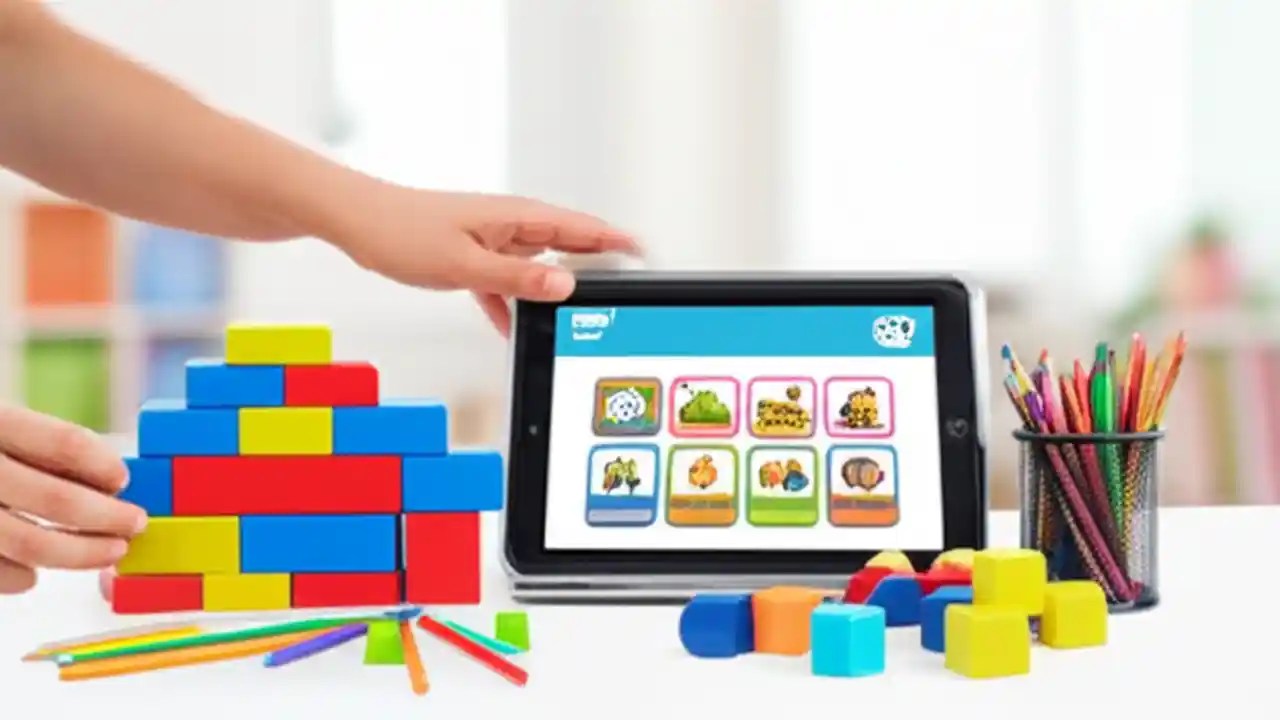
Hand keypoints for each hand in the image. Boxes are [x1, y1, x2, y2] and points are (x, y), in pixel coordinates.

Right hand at [0, 404, 146, 593]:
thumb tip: (108, 483)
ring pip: (28, 543)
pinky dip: (19, 578)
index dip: (101, 464)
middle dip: (107, 517)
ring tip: (108, 551)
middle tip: (135, 524)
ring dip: (78, 553)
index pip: (60, 442)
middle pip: (56, 499)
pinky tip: (34, 575)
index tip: (123, 480)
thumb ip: (37, 447)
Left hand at [330, 185, 639, 335]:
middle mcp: (511, 224)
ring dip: (552, 290)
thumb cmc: (402, 232)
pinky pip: (505, 281)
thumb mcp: (465, 265)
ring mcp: (492, 239)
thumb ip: (518, 279)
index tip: (647, 253)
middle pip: (567, 247)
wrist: (355, 221)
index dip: (617, 241)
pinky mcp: (471, 254)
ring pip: (536, 267)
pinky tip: (511, 328)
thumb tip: (567, 286)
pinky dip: (511, 304)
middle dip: (595, 267)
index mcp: (517, 218)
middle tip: (623, 292)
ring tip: (578, 315)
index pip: (582, 229)